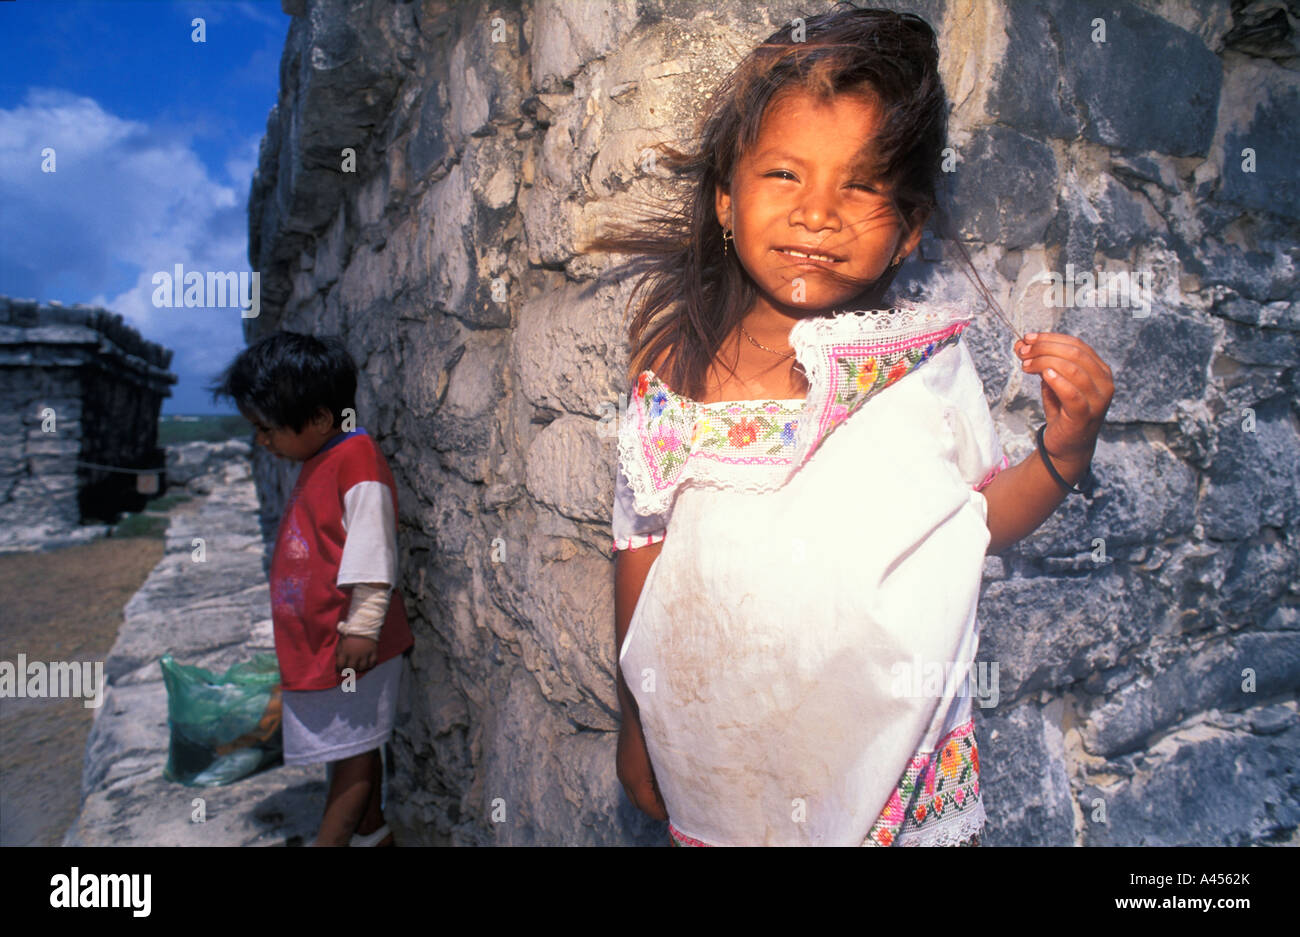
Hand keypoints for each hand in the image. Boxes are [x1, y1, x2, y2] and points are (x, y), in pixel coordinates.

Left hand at [336, 634, 378, 673]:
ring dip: (359, 668)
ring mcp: (365, 653)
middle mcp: (355, 654)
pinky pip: (372, 662)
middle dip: (349, 669)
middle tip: (349, 668)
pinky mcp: (373, 651)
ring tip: (358, 666)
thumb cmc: (349, 632)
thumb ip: (340, 652)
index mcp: (345, 651)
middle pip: (352, 668)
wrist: (363, 623)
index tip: (340, 669)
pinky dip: (370, 665)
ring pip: (362, 667)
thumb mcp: (341, 641)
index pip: (340, 665)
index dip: (339, 669)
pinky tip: (367, 664)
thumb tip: (339, 662)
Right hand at [617, 719, 668, 820]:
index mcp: (635, 779)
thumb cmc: (655, 731)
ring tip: (668, 793)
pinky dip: (645, 786)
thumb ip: (670, 780)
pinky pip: (632, 781)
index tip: (678, 812)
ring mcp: (622, 767)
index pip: (648, 808)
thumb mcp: (667, 759)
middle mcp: (625, 776)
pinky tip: (659, 778)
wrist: (638, 706)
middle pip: (639, 803)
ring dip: (649, 797)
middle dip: (655, 808)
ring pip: (635, 793)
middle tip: (674, 806)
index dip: (663, 813)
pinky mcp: (623, 759)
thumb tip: (677, 796)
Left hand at [1015, 331, 1113, 473]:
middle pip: (1074, 353)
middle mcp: (1103, 382)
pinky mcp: (1086, 415)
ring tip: (1026, 365)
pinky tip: (1044, 376)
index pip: (1076, 344)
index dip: (1050, 338)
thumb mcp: (1052, 382)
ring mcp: (1098, 399)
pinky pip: (1072, 394)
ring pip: (1073, 370)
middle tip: (1023, 351)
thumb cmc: (1062, 411)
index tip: (1027, 338)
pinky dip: (1057, 382)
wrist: (1067, 446)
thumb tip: (1021, 344)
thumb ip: (1041, 363)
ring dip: (1045, 362)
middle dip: (1045, 348)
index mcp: (1099, 369)